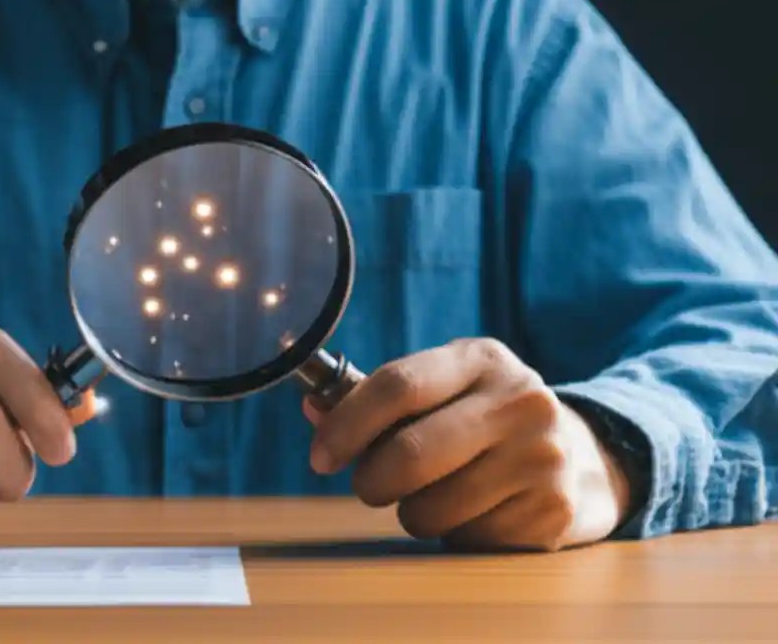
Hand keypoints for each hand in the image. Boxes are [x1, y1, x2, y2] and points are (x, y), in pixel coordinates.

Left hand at [307, 338, 631, 551]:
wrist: (584, 457)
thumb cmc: (484, 420)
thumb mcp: (442, 390)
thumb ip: (376, 398)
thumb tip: (314, 410)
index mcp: (481, 359)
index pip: (397, 385)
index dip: (346, 425)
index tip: (320, 457)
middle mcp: (520, 400)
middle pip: (410, 454)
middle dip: (371, 480)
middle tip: (368, 486)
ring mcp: (543, 456)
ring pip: (431, 507)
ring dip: (413, 513)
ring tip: (434, 496)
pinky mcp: (552, 510)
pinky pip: (466, 537)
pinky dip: (455, 533)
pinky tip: (476, 511)